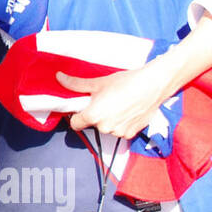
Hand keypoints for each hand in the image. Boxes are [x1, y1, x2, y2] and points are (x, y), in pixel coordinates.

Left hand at [56, 63, 172, 139]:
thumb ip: (76, 84)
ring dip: (109, 119)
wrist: (152, 86)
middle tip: (105, 101)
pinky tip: (127, 111)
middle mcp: (105, 127)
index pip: (75, 123)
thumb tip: (59, 78)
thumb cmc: (125, 83)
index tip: (82, 108)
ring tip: (118, 104)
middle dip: (96, 114)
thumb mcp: (98, 82)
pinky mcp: (131, 134)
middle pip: (92, 124)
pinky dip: (121, 123)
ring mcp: (118, 132)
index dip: (77, 115)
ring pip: (106, 128)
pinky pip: (120, 130)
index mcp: (93, 116)